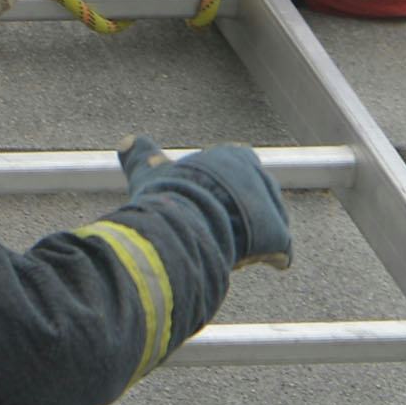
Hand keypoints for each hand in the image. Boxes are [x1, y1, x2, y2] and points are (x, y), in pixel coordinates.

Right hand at [119, 134, 292, 271]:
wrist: (186, 224)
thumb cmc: (168, 194)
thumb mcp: (151, 171)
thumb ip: (142, 155)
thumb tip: (125, 140)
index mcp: (233, 156)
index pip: (237, 167)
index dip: (220, 188)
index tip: (206, 202)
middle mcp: (258, 175)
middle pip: (253, 200)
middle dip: (238, 215)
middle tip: (213, 232)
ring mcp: (271, 205)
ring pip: (267, 224)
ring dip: (251, 238)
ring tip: (227, 251)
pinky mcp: (279, 235)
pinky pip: (280, 250)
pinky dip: (272, 258)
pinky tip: (258, 264)